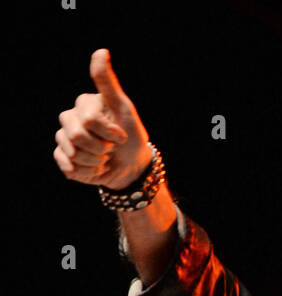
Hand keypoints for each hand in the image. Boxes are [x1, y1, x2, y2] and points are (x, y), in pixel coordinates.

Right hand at [54, 49, 151, 189]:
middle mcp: (70, 118)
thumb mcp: (124, 108)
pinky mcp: (63, 158)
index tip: (121, 136)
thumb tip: (101, 50)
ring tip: (103, 157)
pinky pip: (67, 165)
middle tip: (110, 148)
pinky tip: (94, 168)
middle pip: (77, 136)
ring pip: (73, 152)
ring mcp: (65, 138)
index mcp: (84, 104)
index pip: (90, 120)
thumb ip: (108, 83)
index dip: (110, 133)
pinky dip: (85, 171)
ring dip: (95, 161)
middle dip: (100, 148)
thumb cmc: (130, 136)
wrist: (131, 167)